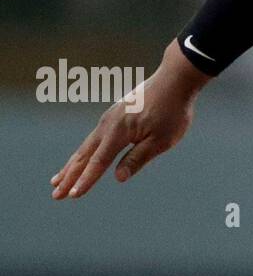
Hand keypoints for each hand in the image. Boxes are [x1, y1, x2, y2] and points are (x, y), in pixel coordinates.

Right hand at [51, 39, 210, 198]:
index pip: (98, 162)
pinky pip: (93, 139)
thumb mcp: (160, 140)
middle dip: (68, 177)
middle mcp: (107, 125)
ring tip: (56, 181)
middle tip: (55, 195)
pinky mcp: (113, 117)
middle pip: (84, 156)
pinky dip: (82, 153)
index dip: (85, 181)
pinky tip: (79, 160)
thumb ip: (137, 159)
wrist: (174, 80)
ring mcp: (108, 120)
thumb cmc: (172, 112)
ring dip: (71, 166)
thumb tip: (117, 178)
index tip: (72, 196)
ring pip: (85, 148)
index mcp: (118, 132)